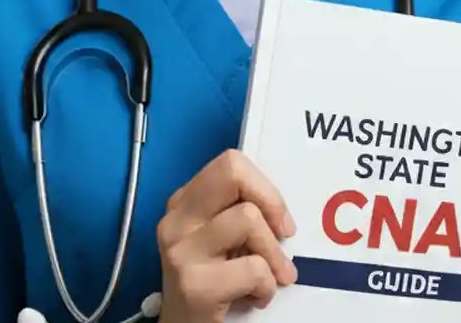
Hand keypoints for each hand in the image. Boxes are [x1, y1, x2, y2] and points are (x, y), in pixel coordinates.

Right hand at [155, 150, 298, 321]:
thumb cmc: (210, 285)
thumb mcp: (217, 241)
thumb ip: (236, 214)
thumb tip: (279, 208)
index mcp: (183, 204)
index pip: (230, 163)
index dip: (263, 186)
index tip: (277, 218)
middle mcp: (176, 221)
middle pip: (233, 173)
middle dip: (271, 201)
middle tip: (284, 233)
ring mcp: (182, 251)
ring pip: (248, 219)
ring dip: (273, 255)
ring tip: (270, 278)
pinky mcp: (195, 285)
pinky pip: (254, 268)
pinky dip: (267, 287)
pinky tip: (256, 299)